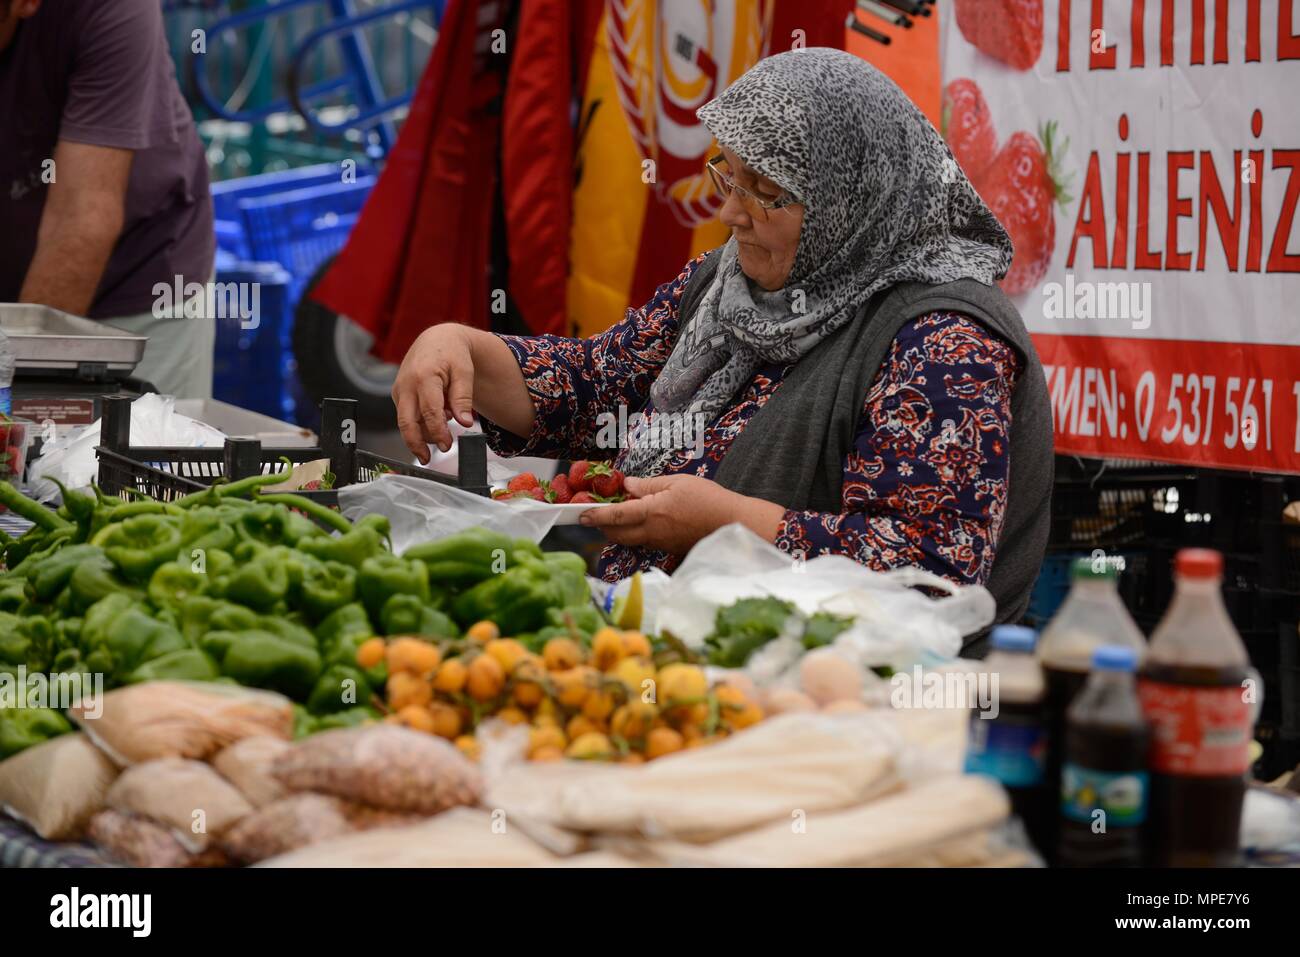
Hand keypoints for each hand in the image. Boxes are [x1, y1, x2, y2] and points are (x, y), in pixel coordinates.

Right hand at [392, 325, 476, 460]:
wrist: (437, 340)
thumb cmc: (453, 355)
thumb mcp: (464, 372)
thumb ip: (463, 398)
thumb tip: (465, 423)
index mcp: (424, 376)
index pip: (429, 411)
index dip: (438, 432)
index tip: (447, 445)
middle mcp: (406, 384)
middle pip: (406, 422)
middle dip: (416, 444)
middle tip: (428, 458)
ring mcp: (399, 390)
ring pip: (405, 422)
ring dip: (422, 435)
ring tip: (443, 433)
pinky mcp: (398, 395)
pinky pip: (406, 417)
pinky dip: (420, 424)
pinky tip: (437, 419)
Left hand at [581, 474, 785, 555]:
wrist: (732, 524)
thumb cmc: (708, 499)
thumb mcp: (677, 482)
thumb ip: (649, 485)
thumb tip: (628, 486)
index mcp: (652, 513)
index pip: (616, 516)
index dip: (595, 515)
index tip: (579, 514)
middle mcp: (652, 532)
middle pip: (617, 533)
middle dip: (602, 525)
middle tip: (594, 513)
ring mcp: (659, 543)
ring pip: (629, 539)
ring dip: (617, 530)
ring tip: (615, 515)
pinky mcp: (668, 548)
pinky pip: (644, 542)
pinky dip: (634, 533)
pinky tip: (639, 521)